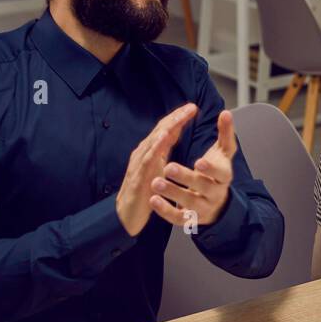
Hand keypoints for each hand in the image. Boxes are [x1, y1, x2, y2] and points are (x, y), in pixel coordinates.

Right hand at [116, 103, 197, 235]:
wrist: (127, 215)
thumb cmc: (143, 191)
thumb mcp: (157, 168)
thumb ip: (163, 152)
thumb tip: (173, 135)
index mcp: (150, 151)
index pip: (165, 129)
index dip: (178, 118)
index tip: (192, 108)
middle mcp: (144, 152)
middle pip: (161, 129)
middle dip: (176, 117)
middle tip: (191, 106)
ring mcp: (140, 162)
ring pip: (156, 139)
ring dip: (170, 126)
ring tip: (182, 115)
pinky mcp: (139, 174)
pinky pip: (149, 156)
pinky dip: (158, 144)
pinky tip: (166, 135)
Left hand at [151, 109, 238, 228]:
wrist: (217, 203)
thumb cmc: (217, 173)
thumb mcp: (223, 154)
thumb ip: (225, 134)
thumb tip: (226, 113)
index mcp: (224, 177)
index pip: (221, 174)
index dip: (211, 169)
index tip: (198, 162)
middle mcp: (216, 194)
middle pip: (203, 188)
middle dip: (186, 178)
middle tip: (168, 167)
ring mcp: (203, 208)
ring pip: (189, 203)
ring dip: (172, 193)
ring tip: (155, 182)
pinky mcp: (190, 219)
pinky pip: (178, 218)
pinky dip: (165, 211)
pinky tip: (153, 200)